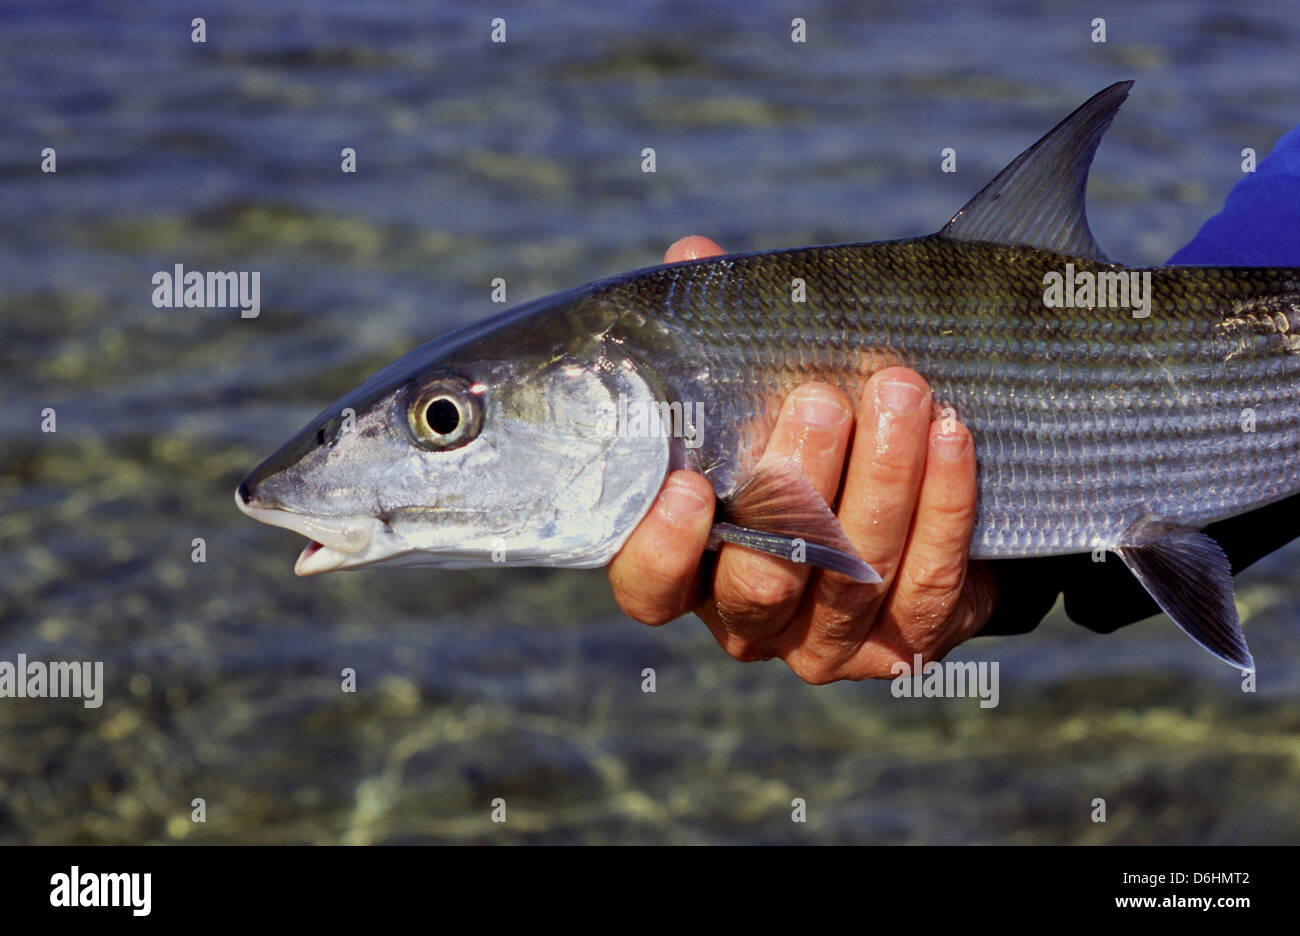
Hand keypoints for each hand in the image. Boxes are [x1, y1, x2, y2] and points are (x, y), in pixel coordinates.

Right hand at [608, 235, 997, 682]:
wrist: (908, 494)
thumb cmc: (806, 436)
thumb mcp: (755, 391)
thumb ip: (718, 338)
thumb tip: (693, 256)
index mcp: (692, 568)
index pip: (649, 588)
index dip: (662, 549)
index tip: (687, 483)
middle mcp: (752, 620)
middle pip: (762, 582)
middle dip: (795, 486)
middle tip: (820, 400)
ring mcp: (830, 641)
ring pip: (853, 580)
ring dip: (882, 481)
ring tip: (901, 392)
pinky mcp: (909, 641)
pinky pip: (928, 586)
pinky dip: (943, 507)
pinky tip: (952, 437)